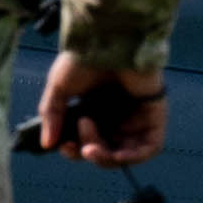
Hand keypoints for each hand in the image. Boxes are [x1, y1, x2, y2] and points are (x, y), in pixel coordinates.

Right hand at [36, 55, 170, 166]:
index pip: (86, 140)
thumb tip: (47, 145)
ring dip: (107, 159)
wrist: (107, 43)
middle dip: (89, 154)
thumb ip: (52, 117)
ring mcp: (136, 117)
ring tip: (92, 149)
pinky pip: (151, 146)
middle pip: (106, 150)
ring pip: (126, 152)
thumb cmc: (82, 60)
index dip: (74, 150)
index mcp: (94, 109)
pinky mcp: (154, 115)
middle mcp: (116, 115)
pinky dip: (136, 156)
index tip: (63, 145)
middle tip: (79, 146)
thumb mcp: (59, 90)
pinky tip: (118, 155)